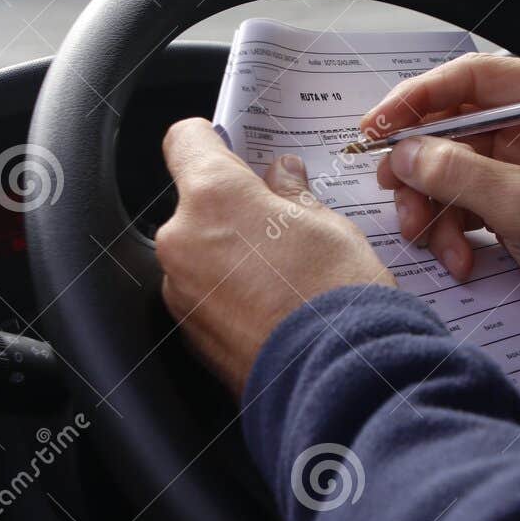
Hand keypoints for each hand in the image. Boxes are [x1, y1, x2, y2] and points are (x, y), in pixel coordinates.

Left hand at [156, 118, 394, 397]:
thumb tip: (283, 177)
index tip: (230, 146)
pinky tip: (274, 305)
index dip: (210, 139)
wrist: (338, 381)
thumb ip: (294, 194)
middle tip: (281, 222)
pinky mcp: (189, 336)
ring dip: (229, 254)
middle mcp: (182, 241)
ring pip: (199, 253)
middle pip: (195, 205)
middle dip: (231, 209)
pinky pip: (205, 297)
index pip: (185, 140)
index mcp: (214, 197)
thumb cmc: (338, 298)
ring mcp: (181, 293)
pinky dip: (230, 294)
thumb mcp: (329, 226)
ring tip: (285, 273)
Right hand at [364, 55, 519, 369]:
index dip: (419, 98)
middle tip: (393, 189)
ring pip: (451, 168)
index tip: (379, 125)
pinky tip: (461, 259)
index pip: (475, 77)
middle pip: (455, 125)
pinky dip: (451, 231)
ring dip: (432, 206)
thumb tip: (404, 153)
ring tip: (429, 239)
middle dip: (422, 165)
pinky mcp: (516, 207)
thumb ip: (458, 172)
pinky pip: (463, 204)